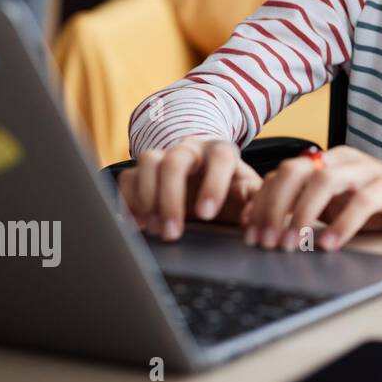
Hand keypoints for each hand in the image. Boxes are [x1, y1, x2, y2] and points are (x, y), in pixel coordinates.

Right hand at [118, 137, 261, 241]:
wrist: (206, 184)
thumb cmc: (231, 191)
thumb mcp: (248, 195)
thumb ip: (254, 201)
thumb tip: (248, 216)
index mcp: (221, 152)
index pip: (220, 157)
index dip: (213, 185)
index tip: (206, 214)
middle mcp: (191, 149)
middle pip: (175, 161)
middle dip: (171, 198)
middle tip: (172, 233)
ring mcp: (164, 157)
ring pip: (148, 162)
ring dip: (148, 199)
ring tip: (156, 230)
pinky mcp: (142, 171)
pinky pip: (128, 178)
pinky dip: (129, 202)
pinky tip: (139, 225)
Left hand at [241, 145, 381, 250]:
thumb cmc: (377, 202)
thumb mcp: (335, 204)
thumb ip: (304, 206)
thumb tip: (260, 223)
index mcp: (325, 161)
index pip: (282, 174)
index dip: (261, 202)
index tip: (250, 233)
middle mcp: (342, 160)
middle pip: (296, 171)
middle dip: (274, 206)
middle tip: (265, 240)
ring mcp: (367, 170)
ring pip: (324, 181)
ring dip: (302, 214)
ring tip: (292, 244)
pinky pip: (362, 201)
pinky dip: (342, 224)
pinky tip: (329, 245)